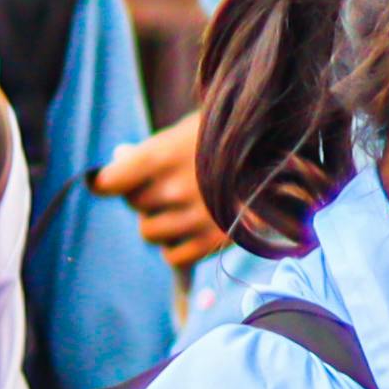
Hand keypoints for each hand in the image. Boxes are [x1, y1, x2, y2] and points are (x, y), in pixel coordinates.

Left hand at [99, 115, 223, 264]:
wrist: (283, 156)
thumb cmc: (226, 140)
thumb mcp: (185, 133)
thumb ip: (151, 151)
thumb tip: (116, 164)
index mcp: (161, 156)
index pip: (109, 181)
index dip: (104, 183)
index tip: (104, 183)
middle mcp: (173, 189)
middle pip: (134, 206)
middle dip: (145, 197)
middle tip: (167, 185)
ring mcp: (193, 218)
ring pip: (149, 232)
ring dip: (159, 223)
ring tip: (181, 208)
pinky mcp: (212, 242)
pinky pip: (172, 255)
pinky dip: (176, 247)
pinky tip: (191, 230)